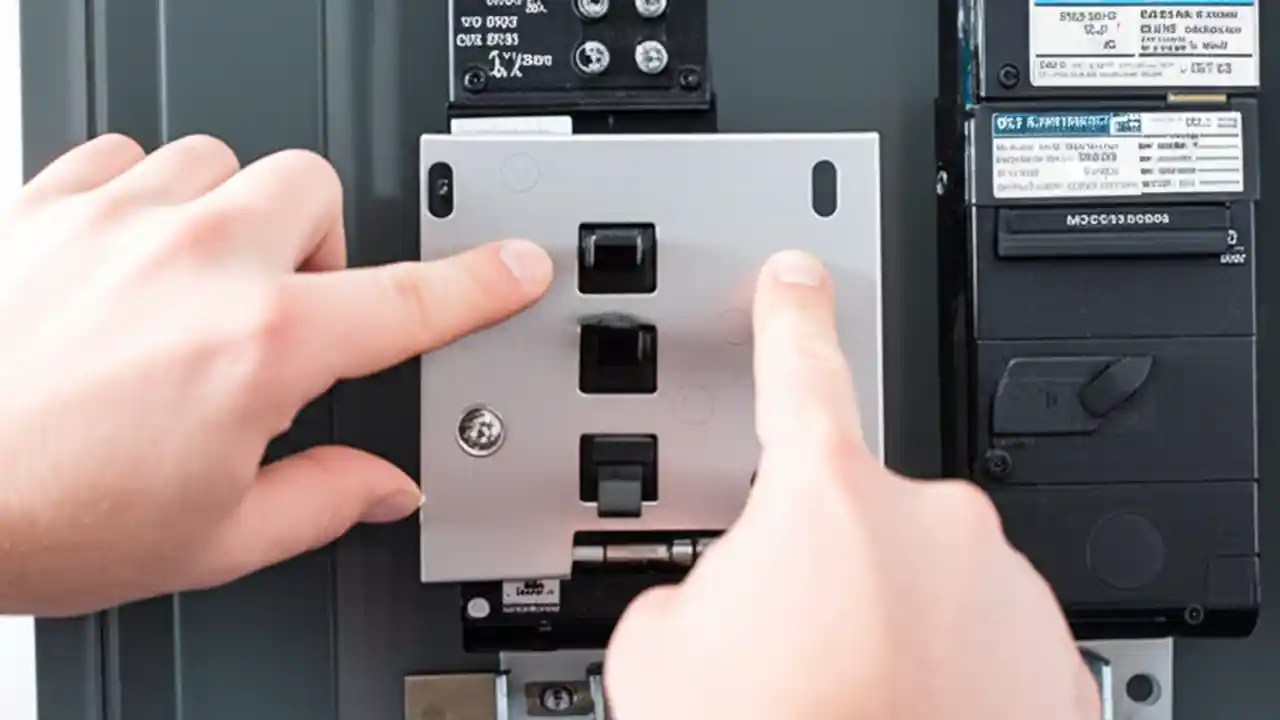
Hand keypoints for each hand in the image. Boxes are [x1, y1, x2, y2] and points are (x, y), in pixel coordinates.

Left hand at [0, 134, 552, 615]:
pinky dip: (146, 193)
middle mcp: (197, 262)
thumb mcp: (213, 539)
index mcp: (260, 348)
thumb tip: (381, 490)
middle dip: (319, 245)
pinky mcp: (42, 202)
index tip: (515, 265)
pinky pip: (125, 153)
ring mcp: (116, 220)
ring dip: (232, 215)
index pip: (411, 301)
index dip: (480, 284)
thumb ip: (322, 502)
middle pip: (315, 189)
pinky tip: (129, 253)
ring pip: (222, 159)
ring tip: (199, 286)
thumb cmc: (37, 517)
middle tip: (286, 310)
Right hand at [605, 252, 1098, 719]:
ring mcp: (998, 589)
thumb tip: (708, 598)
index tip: (797, 277)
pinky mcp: (1047, 656)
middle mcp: (927, 523)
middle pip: (852, 510)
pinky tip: (897, 712)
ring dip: (880, 621)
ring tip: (836, 695)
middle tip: (781, 644)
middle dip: (817, 562)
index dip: (788, 315)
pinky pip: (978, 633)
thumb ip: (684, 585)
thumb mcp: (656, 651)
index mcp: (823, 498)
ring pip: (919, 577)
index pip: (797, 367)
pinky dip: (939, 666)